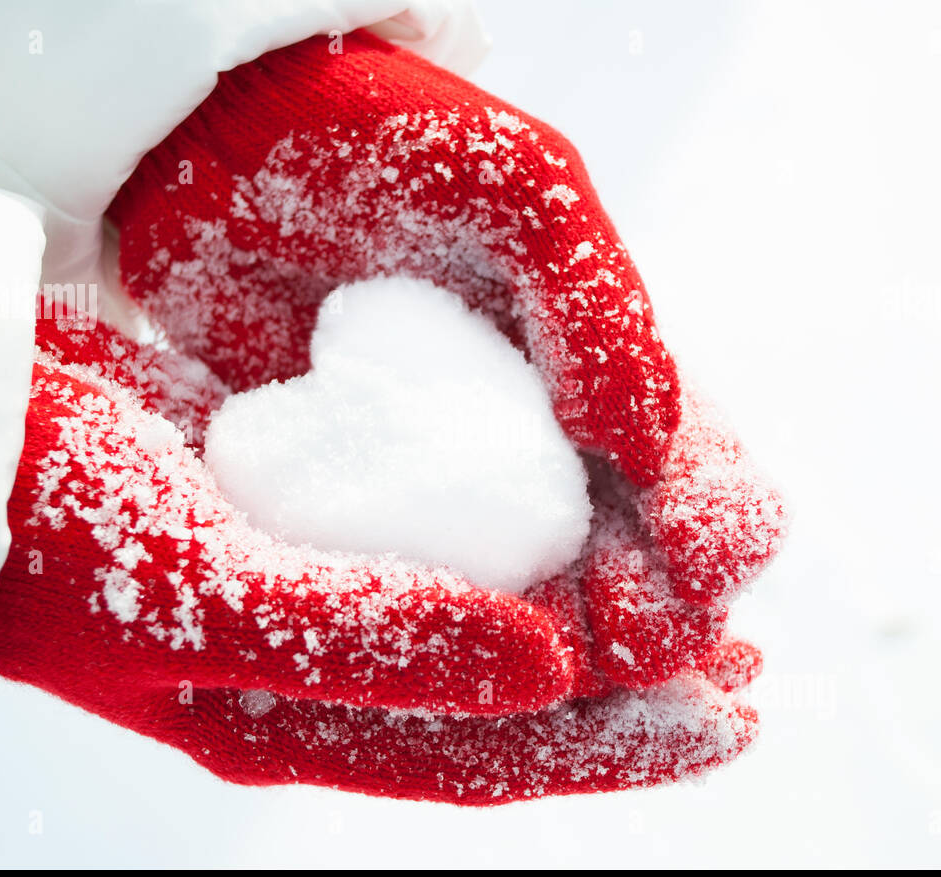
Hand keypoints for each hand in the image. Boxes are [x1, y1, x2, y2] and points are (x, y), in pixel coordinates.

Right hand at [0, 314, 764, 802]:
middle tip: (743, 668)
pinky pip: (442, 544)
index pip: (490, 756)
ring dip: (587, 611)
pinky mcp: (315, 524)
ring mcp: (320, 598)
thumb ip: (370, 636)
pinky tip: (573, 512)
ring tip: (689, 600)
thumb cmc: (49, 524)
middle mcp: (321, 673)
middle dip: (628, 694)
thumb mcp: (201, 592)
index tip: (727, 716)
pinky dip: (519, 535)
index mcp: (296, 720)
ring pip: (485, 622)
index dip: (615, 745)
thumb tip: (547, 665)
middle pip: (505, 702)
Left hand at [107, 28, 785, 693]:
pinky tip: (465, 669)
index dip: (714, 535)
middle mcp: (551, 447)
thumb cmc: (387, 134)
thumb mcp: (518, 189)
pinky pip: (428, 592)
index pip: (705, 479)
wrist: (226, 146)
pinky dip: (457, 635)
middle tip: (631, 644)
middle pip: (639, 568)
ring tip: (573, 677)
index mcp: (614, 372)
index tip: (695, 569)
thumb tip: (648, 444)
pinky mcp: (371, 510)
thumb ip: (598, 305)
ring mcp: (460, 486)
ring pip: (543, 600)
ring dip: (572, 652)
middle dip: (659, 618)